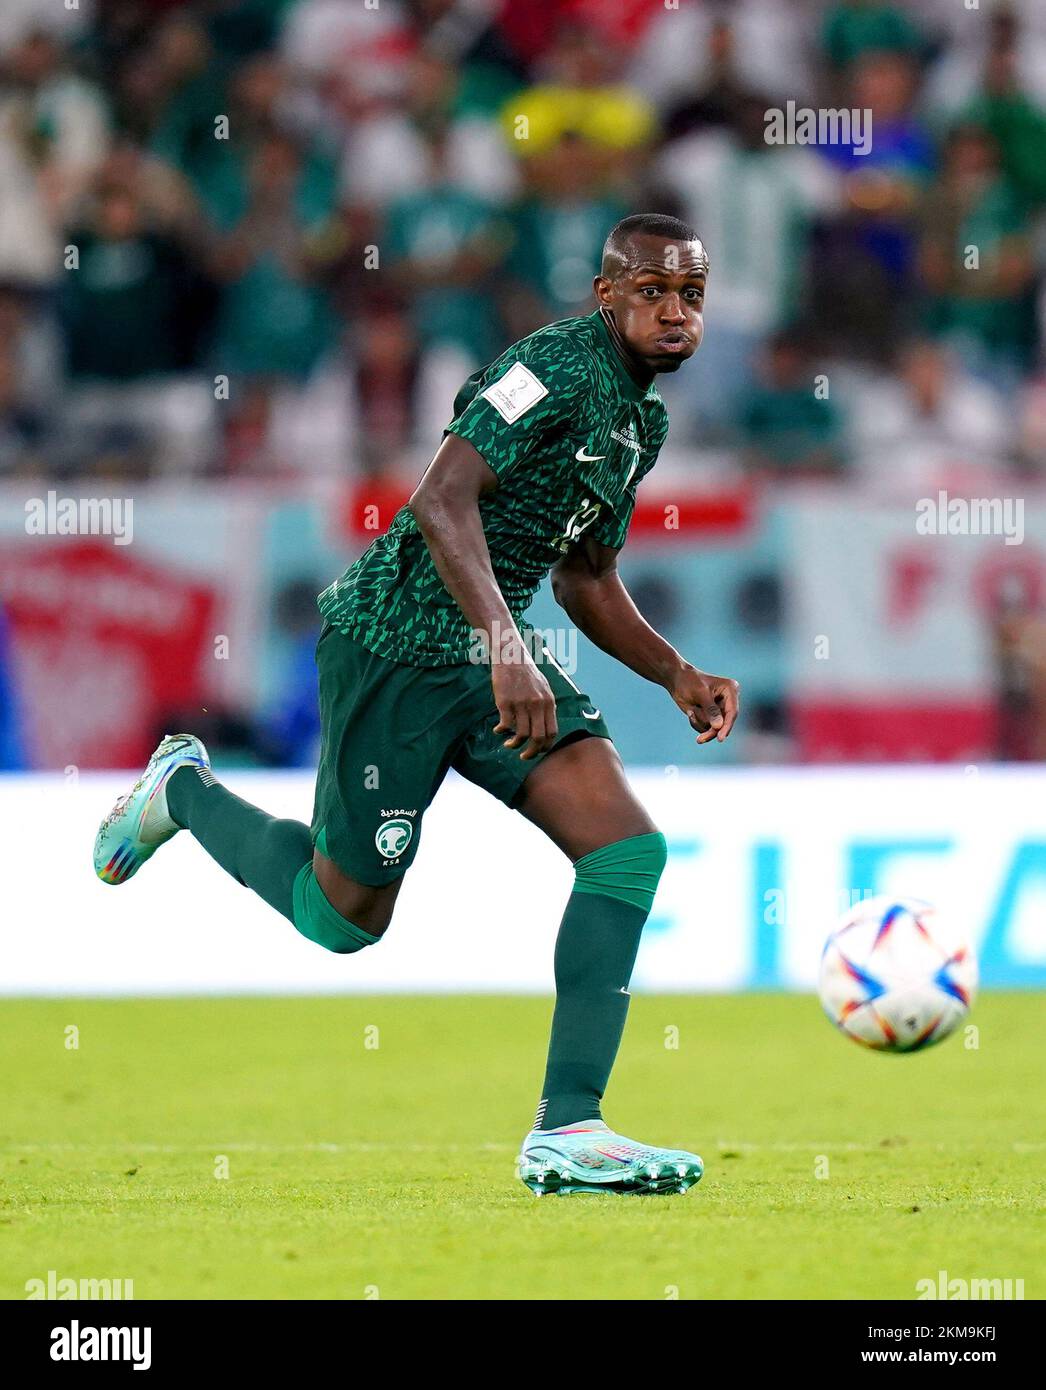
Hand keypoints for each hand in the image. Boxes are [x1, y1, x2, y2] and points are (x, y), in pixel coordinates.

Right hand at [491, 638, 558, 759]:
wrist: (511, 655)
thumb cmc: (526, 672)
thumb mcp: (544, 687)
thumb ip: (546, 706)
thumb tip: (546, 725)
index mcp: (549, 702)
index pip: (552, 732)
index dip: (545, 746)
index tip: (538, 751)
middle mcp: (537, 705)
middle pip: (538, 738)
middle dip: (531, 752)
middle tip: (524, 756)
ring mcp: (521, 704)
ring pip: (521, 734)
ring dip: (514, 744)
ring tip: (508, 745)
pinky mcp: (505, 702)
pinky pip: (505, 724)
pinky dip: (501, 731)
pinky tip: (498, 731)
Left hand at [670, 666, 739, 744]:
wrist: (676, 680)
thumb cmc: (689, 681)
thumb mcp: (700, 693)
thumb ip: (710, 710)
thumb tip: (718, 726)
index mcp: (730, 690)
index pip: (732, 712)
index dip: (727, 726)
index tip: (720, 738)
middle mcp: (728, 701)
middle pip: (725, 723)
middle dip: (711, 731)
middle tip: (700, 740)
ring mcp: (720, 709)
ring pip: (714, 728)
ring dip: (700, 722)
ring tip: (690, 711)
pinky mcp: (711, 716)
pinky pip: (706, 728)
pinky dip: (696, 723)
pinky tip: (690, 712)